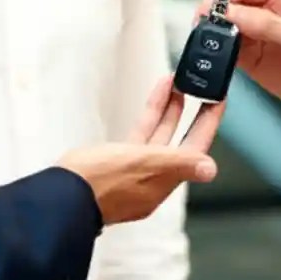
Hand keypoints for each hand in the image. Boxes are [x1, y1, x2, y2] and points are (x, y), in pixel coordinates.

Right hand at [57, 77, 223, 224]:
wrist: (61, 197)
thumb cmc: (100, 185)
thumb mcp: (144, 167)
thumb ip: (179, 164)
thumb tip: (210, 169)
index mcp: (166, 179)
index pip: (198, 146)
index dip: (209, 122)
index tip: (219, 99)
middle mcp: (155, 176)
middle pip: (182, 138)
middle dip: (192, 112)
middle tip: (203, 88)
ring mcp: (136, 169)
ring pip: (161, 133)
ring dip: (169, 108)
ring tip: (177, 82)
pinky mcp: (118, 162)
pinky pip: (141, 133)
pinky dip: (149, 114)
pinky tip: (155, 96)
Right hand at [197, 0, 280, 124]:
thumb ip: (266, 24)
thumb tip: (232, 13)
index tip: (212, 10)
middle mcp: (267, 13)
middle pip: (229, 6)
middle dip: (214, 14)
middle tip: (203, 26)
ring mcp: (258, 37)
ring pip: (225, 29)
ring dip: (213, 35)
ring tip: (206, 44)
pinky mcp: (253, 61)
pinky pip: (228, 53)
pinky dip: (218, 55)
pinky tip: (213, 59)